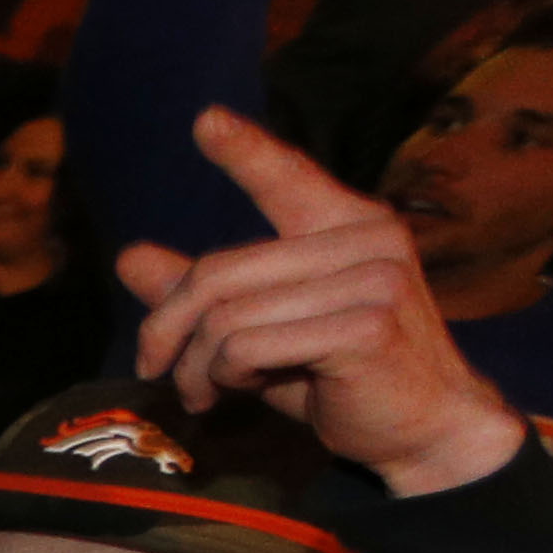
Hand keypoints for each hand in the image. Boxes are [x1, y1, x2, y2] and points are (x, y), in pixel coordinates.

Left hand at [115, 109, 529, 494]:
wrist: (423, 430)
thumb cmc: (340, 378)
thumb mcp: (262, 331)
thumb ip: (205, 295)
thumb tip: (128, 256)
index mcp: (348, 225)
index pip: (289, 178)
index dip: (245, 152)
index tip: (204, 122)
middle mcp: (366, 239)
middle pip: (217, 273)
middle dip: (168, 328)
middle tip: (157, 368)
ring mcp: (373, 280)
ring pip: (224, 317)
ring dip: (197, 367)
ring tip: (207, 391)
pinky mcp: (366, 327)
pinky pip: (245, 346)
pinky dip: (227, 376)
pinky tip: (246, 390)